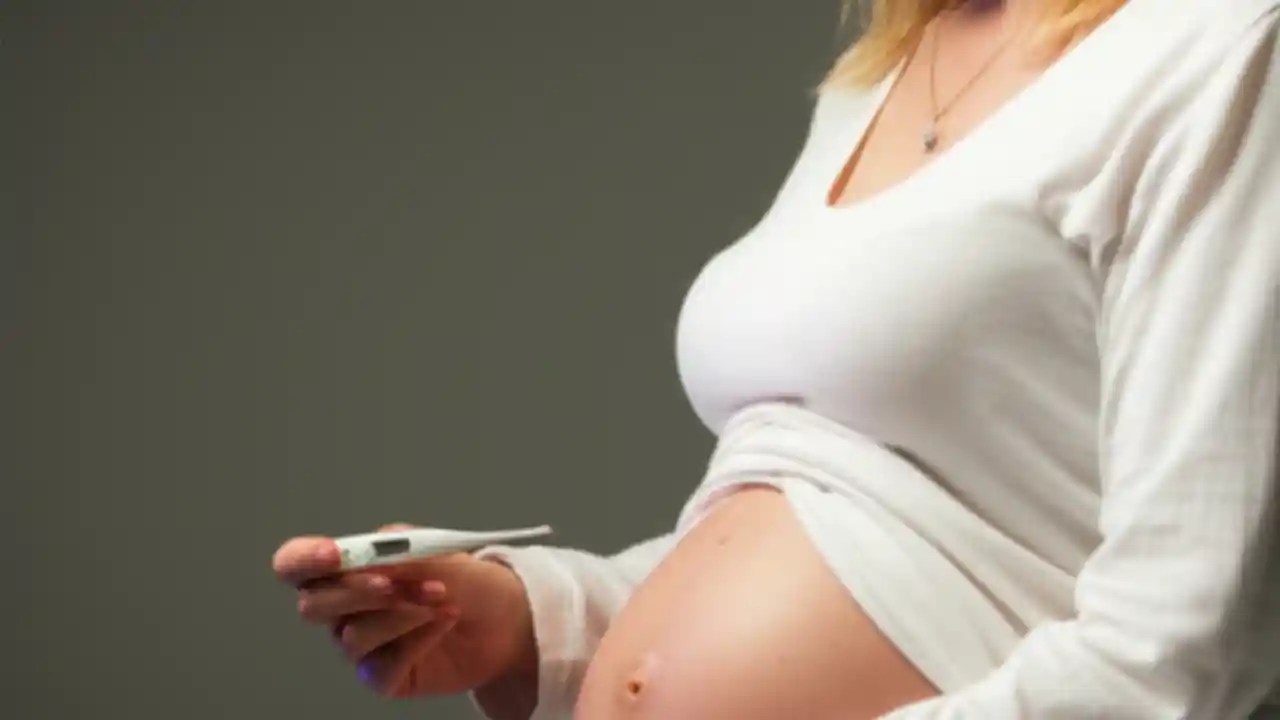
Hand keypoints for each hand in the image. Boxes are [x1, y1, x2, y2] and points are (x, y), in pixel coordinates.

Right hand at [273, 524, 537, 698]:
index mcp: (348, 569)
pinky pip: (381, 664)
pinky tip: (444, 623)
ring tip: (442, 597)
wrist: (505, 620)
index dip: (303, 559)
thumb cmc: (467, 580)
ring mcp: (362, 645)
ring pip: (351, 636)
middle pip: (313, 605)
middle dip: (355, 592)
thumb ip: (402, 552)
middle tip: (397, 582)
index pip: (296, 564)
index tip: (333, 555)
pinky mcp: (382, 676)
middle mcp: (345, 609)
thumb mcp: (441, 552)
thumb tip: (370, 556)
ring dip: (399, 612)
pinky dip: (417, 639)